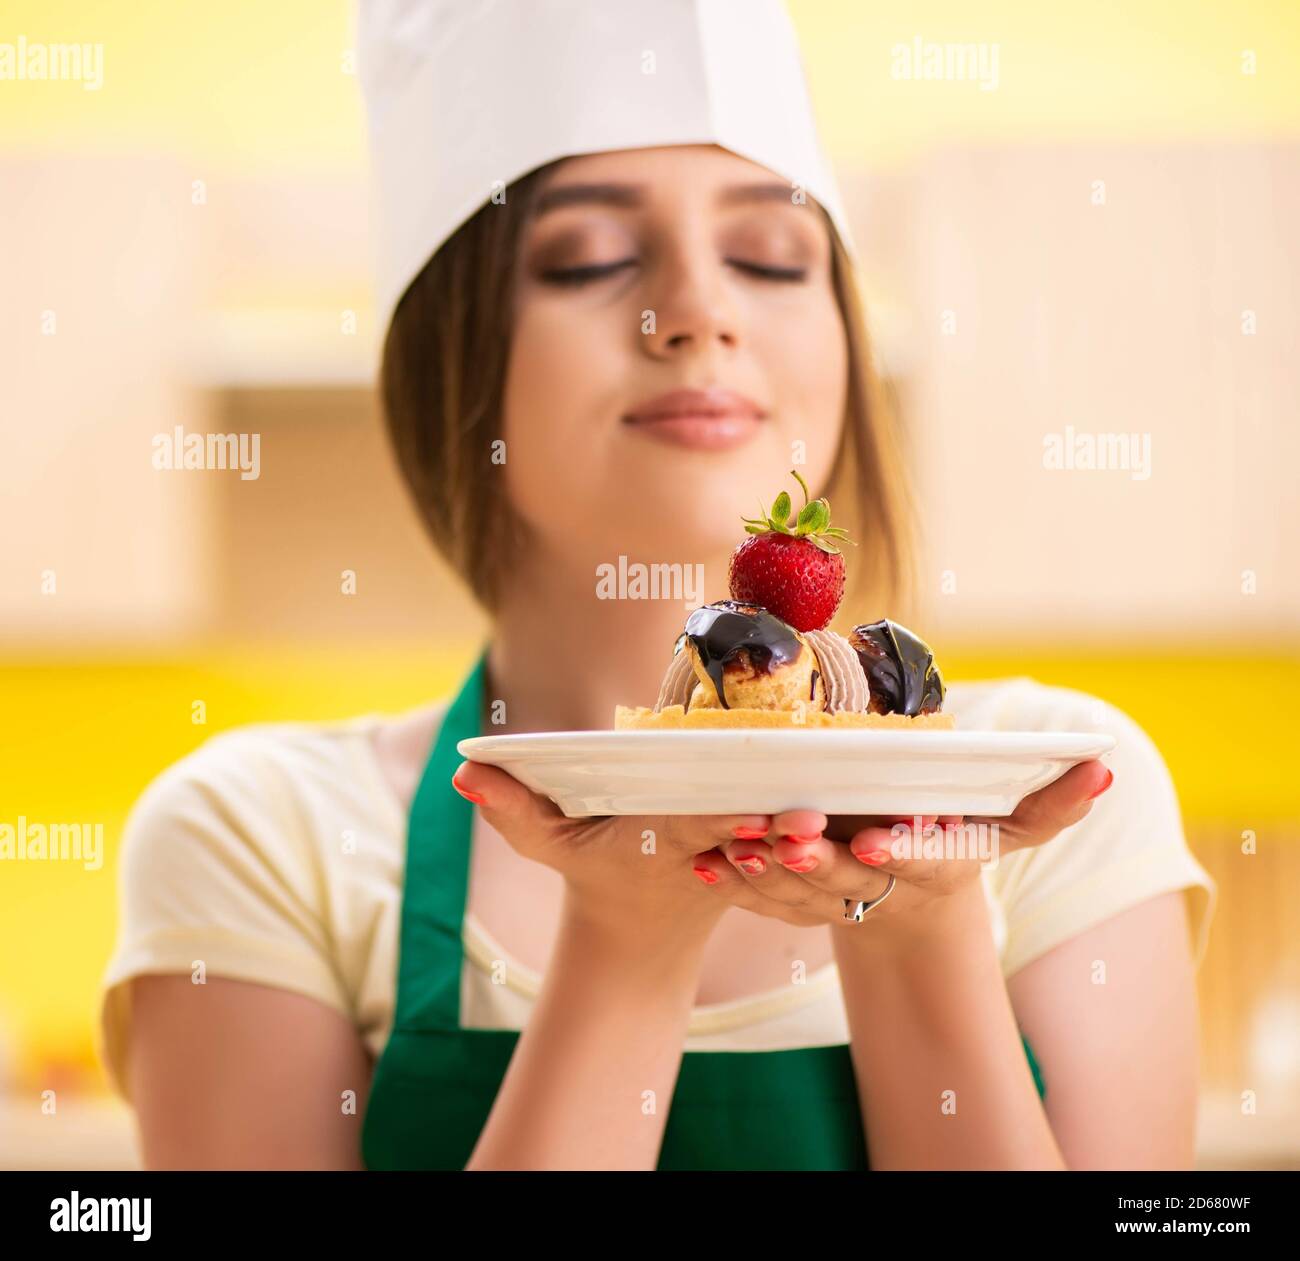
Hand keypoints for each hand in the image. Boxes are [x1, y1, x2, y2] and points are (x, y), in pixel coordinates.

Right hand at [450, 760, 828, 950]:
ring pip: (787, 841)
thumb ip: (511, 811)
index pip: (694, 826)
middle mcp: (714, 844)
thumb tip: (464, 775)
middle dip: (780, 828)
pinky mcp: (772, 849)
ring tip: (846, 820)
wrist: (646, 919)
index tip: (752, 814)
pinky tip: (873, 808)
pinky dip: (833, 836)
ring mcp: (747, 851)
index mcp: (666, 838)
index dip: (721, 821)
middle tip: (814, 817)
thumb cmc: (595, 866)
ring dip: (816, 839)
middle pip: (749, 830)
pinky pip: (806, 844)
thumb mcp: (549, 844)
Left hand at [689, 759, 1114, 938]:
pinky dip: (735, 885)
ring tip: (735, 842)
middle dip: (819, 859)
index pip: (921, 858)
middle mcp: (886, 886)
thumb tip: (1101, 768)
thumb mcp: (1011, 826)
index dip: (900, 851)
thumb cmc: (961, 838)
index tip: (874, 840)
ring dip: (767, 870)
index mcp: (935, 863)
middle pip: (850, 877)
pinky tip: (703, 864)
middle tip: (786, 835)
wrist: (914, 899)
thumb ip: (1051, 803)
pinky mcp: (799, 904)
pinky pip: (764, 900)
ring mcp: (839, 900)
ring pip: (800, 892)